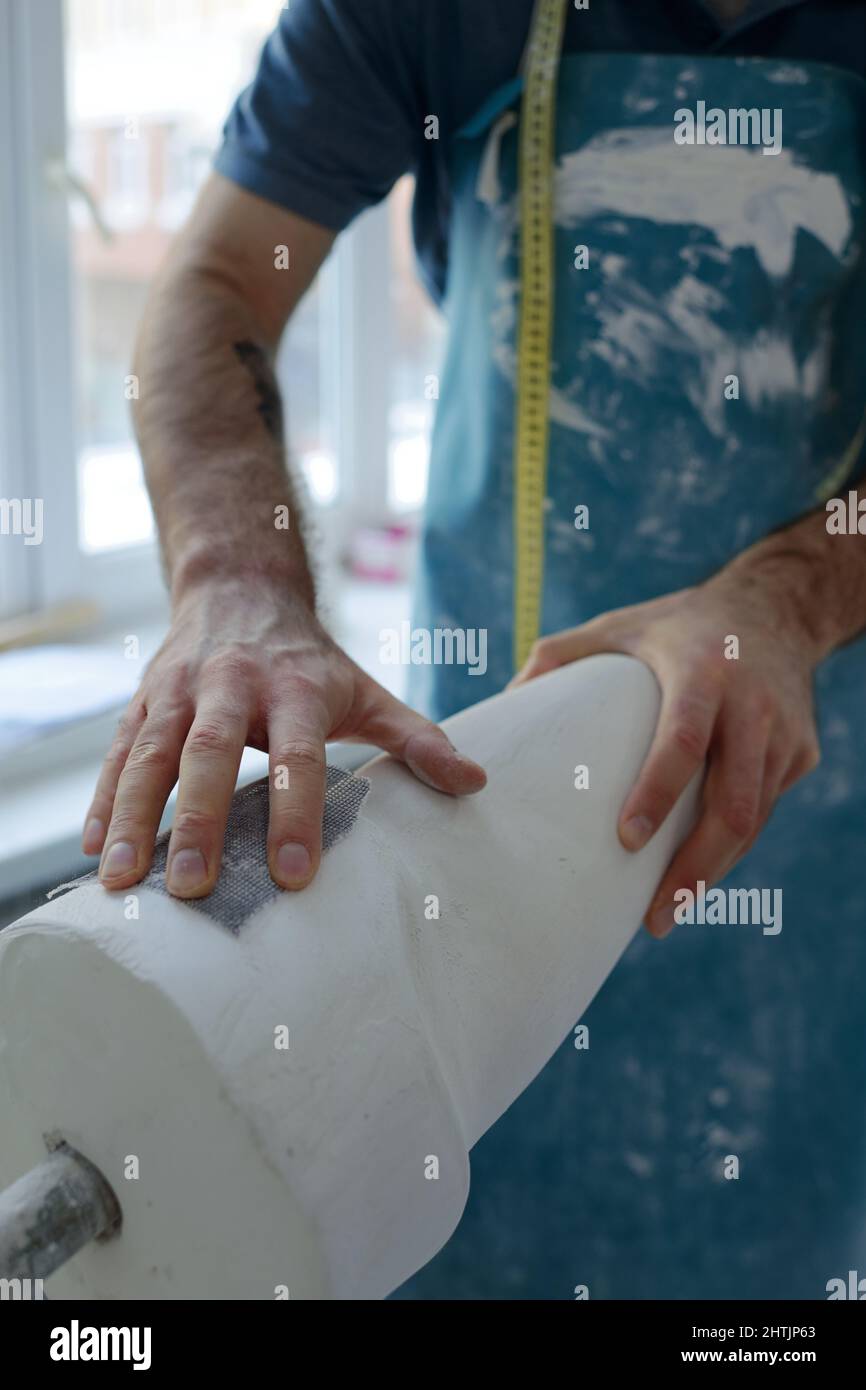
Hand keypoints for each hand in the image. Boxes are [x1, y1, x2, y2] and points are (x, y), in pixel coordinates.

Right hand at [83, 578, 485, 896]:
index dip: (296, 813)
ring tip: (119, 879)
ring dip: (132, 816)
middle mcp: (231, 684)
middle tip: (192, 888)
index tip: (294, 875)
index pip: (297, 755)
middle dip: (197, 819)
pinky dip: (101, 802)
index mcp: (295, 687)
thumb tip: (475, 782)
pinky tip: (91, 852)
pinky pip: (116, 755)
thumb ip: (417, 738)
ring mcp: (178, 691)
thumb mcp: (365, 690)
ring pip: (150, 753)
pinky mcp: (142, 702)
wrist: (240, 588)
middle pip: (210, 751)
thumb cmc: (310, 659)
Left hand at [510, 564, 821, 936]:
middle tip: (654, 917)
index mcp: (702, 670)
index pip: (683, 740)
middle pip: (733, 802)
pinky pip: (764, 812)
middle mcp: (752, 704)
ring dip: (713, 873)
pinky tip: (695, 873)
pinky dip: (730, 850)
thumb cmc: (677, 624)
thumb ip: (557, 657)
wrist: (776, 607)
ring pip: (753, 820)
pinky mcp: (801, 753)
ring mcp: (784, 732)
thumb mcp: (618, 625)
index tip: (626, 841)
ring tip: (667, 911)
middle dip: (694, 867)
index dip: (657, 794)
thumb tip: (506, 705)